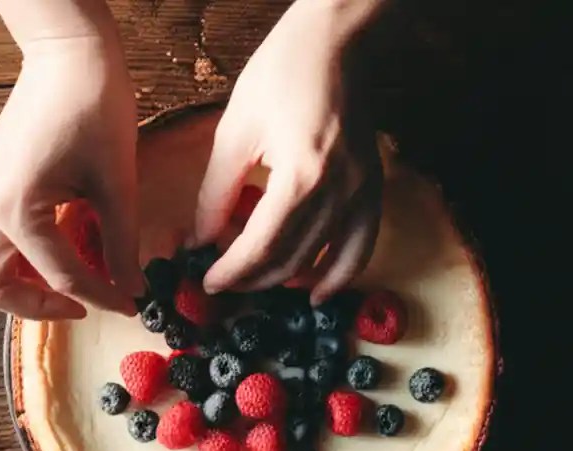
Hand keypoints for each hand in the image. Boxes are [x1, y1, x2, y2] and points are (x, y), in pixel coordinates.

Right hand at [0, 34, 140, 320]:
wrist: (67, 61)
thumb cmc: (94, 110)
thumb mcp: (116, 184)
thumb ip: (120, 245)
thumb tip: (130, 288)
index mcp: (14, 207)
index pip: (59, 275)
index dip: (100, 297)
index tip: (129, 304)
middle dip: (38, 306)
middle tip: (81, 303)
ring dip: (3, 289)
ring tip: (50, 286)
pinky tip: (27, 257)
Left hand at [194, 0, 383, 304]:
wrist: (337, 40)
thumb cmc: (281, 73)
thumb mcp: (235, 131)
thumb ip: (217, 192)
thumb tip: (199, 238)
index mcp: (301, 176)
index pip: (261, 246)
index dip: (231, 271)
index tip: (207, 281)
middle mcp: (340, 191)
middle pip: (292, 258)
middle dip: (254, 278)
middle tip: (224, 282)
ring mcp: (363, 191)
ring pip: (325, 259)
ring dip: (289, 278)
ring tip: (260, 285)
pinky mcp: (373, 186)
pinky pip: (362, 245)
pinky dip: (340, 273)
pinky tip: (317, 289)